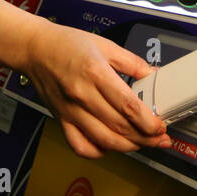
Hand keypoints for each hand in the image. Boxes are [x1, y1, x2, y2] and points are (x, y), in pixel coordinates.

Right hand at [22, 21, 172, 158]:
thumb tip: (153, 74)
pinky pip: (80, 145)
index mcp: (96, 72)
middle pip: (119, 126)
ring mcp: (71, 111)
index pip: (127, 105)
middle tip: (160, 138)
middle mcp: (82, 95)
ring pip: (104, 140)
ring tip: (143, 144)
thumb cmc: (68, 44)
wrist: (35, 49)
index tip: (161, 125)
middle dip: (145, 137)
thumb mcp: (106, 46)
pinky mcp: (61, 120)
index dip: (148, 121)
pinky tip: (110, 146)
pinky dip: (98, 152)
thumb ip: (132, 62)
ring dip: (128, 147)